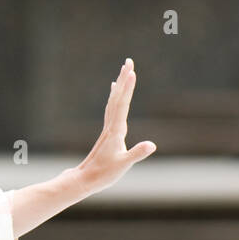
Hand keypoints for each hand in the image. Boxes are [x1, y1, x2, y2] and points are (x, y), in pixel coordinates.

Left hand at [73, 57, 155, 195]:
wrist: (86, 179)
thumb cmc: (105, 173)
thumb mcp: (124, 164)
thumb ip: (137, 154)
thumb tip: (152, 144)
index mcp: (116, 131)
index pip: (123, 105)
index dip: (128, 89)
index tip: (132, 72)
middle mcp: (111, 126)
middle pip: (118, 97)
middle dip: (124, 79)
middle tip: (129, 61)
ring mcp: (109, 128)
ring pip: (114, 101)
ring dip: (120, 84)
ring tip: (124, 70)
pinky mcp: (109, 132)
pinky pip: (112, 108)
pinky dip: (115, 96)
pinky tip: (114, 90)